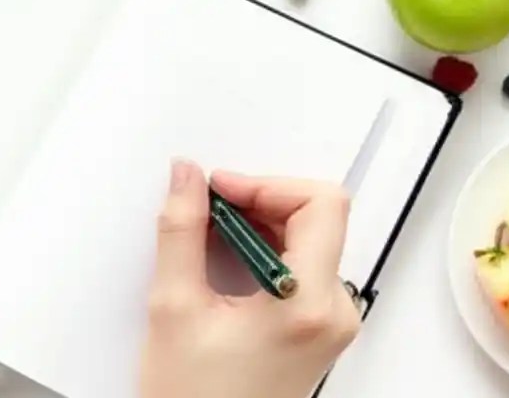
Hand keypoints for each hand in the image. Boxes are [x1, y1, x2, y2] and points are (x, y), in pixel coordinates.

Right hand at [138, 161, 360, 397]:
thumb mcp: (174, 308)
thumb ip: (181, 232)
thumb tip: (186, 179)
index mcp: (308, 305)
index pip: (320, 205)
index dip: (266, 184)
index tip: (222, 189)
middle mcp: (334, 313)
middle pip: (317, 218)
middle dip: (259, 201)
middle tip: (209, 207)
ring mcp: (331, 323)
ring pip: (312, 239)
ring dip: (261, 225)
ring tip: (211, 237)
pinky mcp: (320, 329)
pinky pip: (306, 265)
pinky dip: (267, 249)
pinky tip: (226, 260)